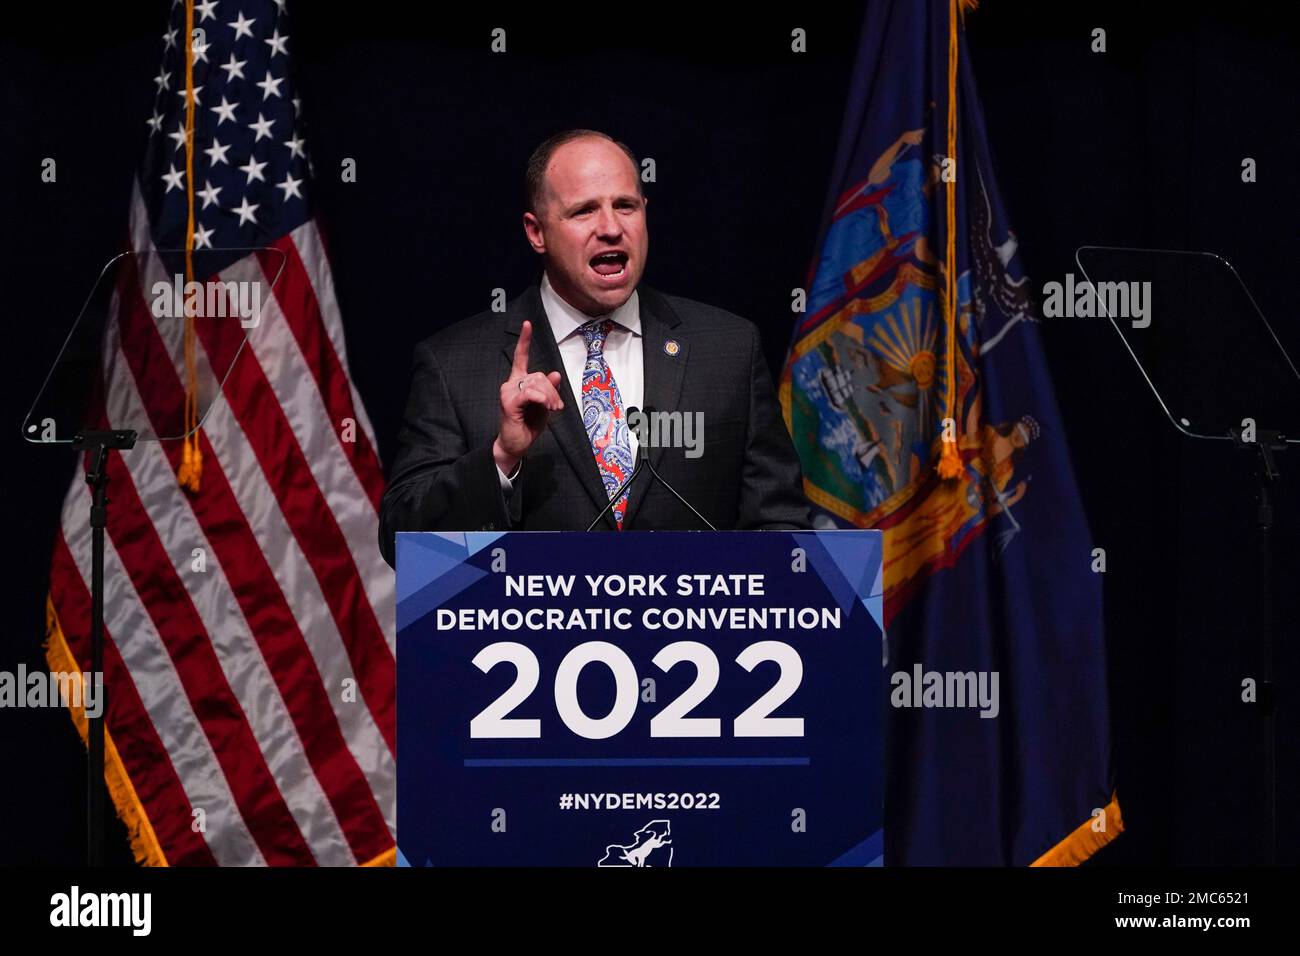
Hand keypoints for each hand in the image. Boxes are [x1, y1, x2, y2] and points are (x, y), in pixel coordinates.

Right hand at [494, 319, 563, 474]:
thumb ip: (549, 390)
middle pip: (539, 375)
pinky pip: (530, 393)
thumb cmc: (528, 426)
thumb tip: (555, 374)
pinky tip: (545, 407)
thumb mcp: (544, 406)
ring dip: (549, 397)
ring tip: (553, 409)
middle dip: (552, 390)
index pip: (520, 357)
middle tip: (557, 406)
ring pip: (537, 383)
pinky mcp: (508, 401)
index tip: (527, 324)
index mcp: (518, 382)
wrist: (515, 445)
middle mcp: (511, 383)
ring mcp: (508, 391)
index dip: (524, 340)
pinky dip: (542, 399)